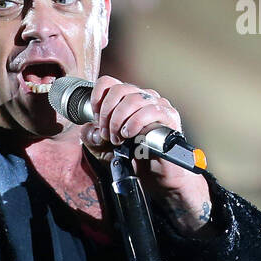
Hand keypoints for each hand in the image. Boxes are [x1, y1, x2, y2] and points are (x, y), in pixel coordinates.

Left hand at [79, 76, 212, 232]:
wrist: (155, 177)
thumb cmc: (132, 158)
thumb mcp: (103, 148)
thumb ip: (91, 136)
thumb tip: (90, 127)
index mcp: (127, 99)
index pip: (109, 83)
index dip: (97, 97)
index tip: (95, 117)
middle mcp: (143, 97)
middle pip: (119, 90)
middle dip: (107, 113)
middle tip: (106, 134)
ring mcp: (159, 105)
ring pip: (133, 99)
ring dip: (119, 120)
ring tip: (118, 139)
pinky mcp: (170, 117)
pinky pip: (150, 111)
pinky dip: (134, 123)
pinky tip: (129, 135)